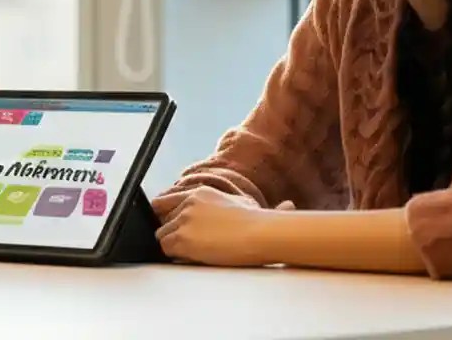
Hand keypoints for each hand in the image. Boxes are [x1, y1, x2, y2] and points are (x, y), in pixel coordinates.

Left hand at [154, 186, 286, 266]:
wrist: (261, 233)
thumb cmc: (263, 224)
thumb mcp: (252, 207)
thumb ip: (253, 206)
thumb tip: (289, 205)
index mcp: (200, 193)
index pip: (165, 201)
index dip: (166, 215)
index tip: (173, 225)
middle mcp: (188, 202)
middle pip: (162, 219)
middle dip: (172, 232)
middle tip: (188, 242)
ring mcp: (184, 219)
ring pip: (162, 234)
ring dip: (174, 244)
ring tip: (195, 251)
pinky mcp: (183, 237)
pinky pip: (166, 248)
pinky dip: (176, 255)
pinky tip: (194, 257)